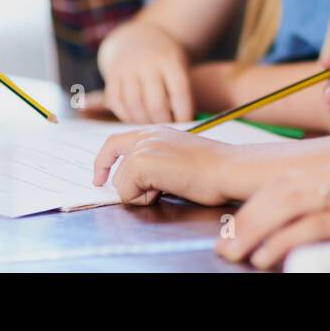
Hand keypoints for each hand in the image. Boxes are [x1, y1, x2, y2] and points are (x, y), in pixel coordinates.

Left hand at [92, 125, 236, 205]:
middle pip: (112, 158)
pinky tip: (166, 190)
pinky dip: (143, 199)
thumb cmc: (214, 169)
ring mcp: (144, 146)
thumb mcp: (179, 157)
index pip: (117, 141)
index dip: (105, 160)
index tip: (100, 176)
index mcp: (157, 131)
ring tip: (168, 187)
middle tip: (113, 185)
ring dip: (140, 194)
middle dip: (114, 177)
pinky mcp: (142, 162)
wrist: (229, 168)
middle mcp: (148, 134)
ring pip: (120, 182)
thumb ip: (157, 159)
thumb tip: (136, 177)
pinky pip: (126, 192)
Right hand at [96, 19, 194, 123]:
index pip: (179, 92)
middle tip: (167, 129)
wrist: (137, 38)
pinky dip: (126, 116)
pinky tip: (136, 119)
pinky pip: (116, 103)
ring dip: (144, 121)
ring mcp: (127, 68)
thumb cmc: (164, 59)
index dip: (184, 113)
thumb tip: (188, 123)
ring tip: (152, 126)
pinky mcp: (111, 75)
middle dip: (164, 122)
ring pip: (134, 105)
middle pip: (156, 103)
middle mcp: (147, 63)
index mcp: (169, 60)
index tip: (187, 124)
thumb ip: (181, 91)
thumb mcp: (179, 65)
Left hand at [214, 164, 329, 269]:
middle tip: (224, 245)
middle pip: (284, 189)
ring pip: (292, 203)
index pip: (287, 181)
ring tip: (235, 253)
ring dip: (256, 230)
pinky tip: (264, 256)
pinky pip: (315, 226)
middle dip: (248, 218)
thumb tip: (293, 223)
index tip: (233, 228)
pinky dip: (284, 240)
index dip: (255, 205)